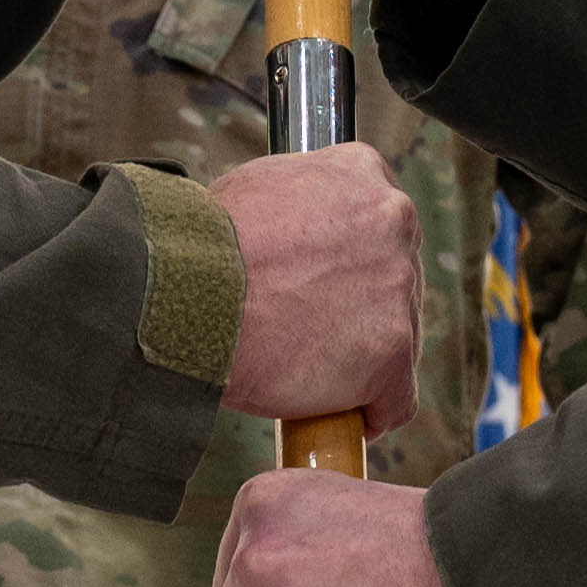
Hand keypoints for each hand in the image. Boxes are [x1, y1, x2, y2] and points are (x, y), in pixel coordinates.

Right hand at [209, 144, 421, 433]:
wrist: (187, 291)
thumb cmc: (204, 245)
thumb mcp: (261, 187)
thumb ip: (306, 204)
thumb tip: (307, 235)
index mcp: (362, 173)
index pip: (381, 223)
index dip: (353, 262)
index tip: (327, 286)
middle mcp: (394, 221)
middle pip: (395, 279)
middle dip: (359, 308)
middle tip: (307, 328)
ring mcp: (398, 287)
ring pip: (399, 338)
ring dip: (359, 358)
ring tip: (302, 366)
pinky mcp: (391, 352)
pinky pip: (397, 399)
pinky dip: (368, 411)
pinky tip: (332, 412)